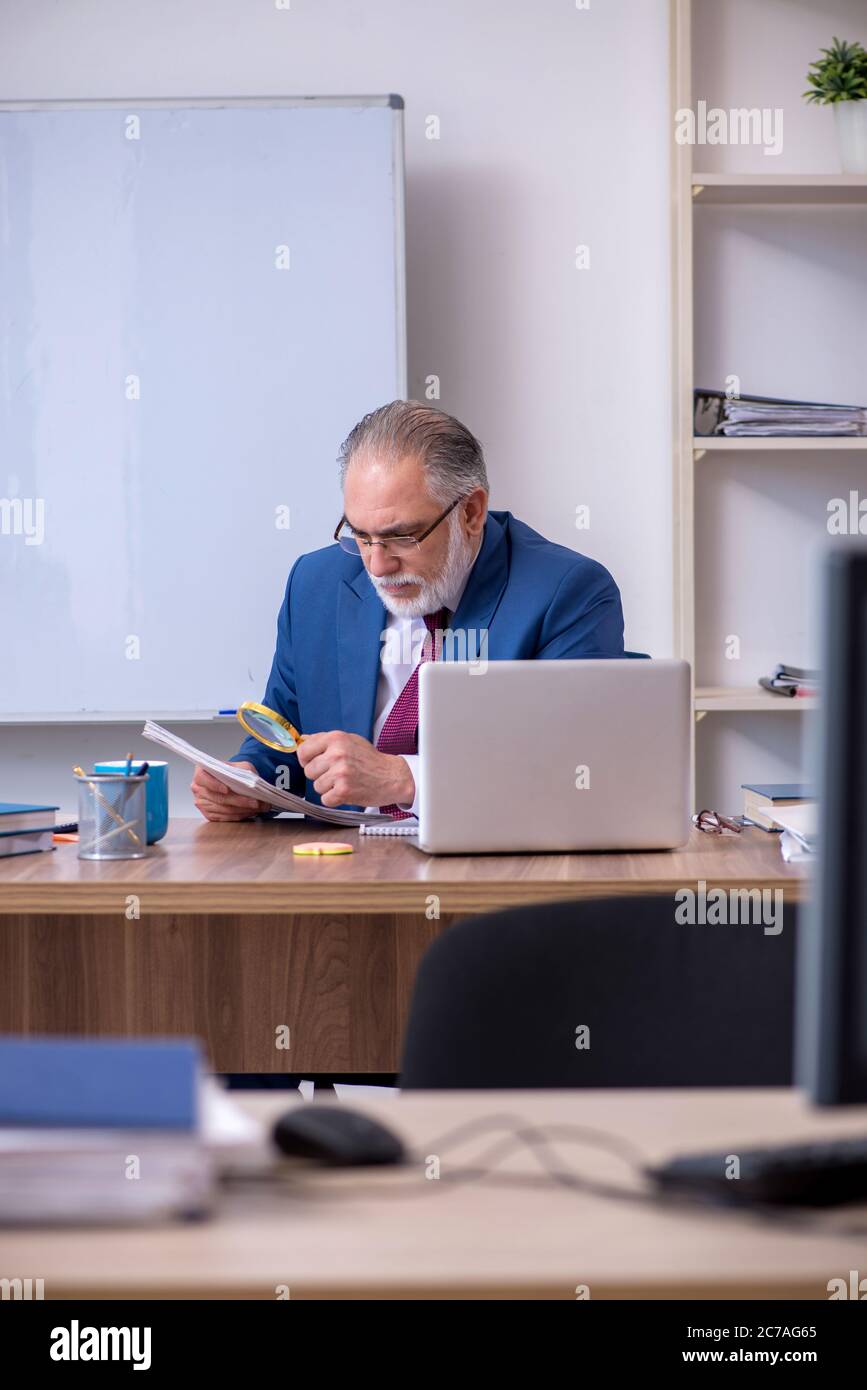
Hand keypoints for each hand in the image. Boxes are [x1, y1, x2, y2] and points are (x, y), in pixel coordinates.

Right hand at [191, 762, 271, 821]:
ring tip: (258, 807)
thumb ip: (243, 771)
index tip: (227, 789)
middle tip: (255, 802)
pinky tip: (250, 812)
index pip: (202, 778)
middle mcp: (198, 789)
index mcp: (201, 773)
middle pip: (217, 797)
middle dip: (238, 801)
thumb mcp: (240, 766)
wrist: (234, 781)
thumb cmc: (235, 773)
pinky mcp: (209, 814)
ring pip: (223, 809)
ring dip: (242, 810)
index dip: (214, 784)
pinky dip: (240, 815)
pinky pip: (225, 818)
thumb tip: (251, 783)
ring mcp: (202, 803)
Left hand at [296, 731, 414, 808]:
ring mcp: (341, 773)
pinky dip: (334, 799)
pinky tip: (346, 791)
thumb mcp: (349, 740)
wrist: (393, 776)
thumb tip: (302, 740)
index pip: (303, 751)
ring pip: (316, 786)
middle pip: (308, 771)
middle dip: (320, 775)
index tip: (315, 763)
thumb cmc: (371, 759)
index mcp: (336, 738)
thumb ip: (325, 740)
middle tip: (336, 774)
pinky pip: (325, 799)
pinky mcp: (344, 791)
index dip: (307, 760)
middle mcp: (337, 754)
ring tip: (344, 782)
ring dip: (328, 788)